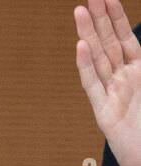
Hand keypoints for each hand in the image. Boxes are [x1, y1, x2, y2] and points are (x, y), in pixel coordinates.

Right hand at [76, 0, 140, 165]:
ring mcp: (111, 93)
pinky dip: (86, 65)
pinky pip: (93, 84)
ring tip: (80, 12)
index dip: (119, 17)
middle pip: (109, 43)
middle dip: (100, 18)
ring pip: (99, 58)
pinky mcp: (103, 111)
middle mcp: (124, 79)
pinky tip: (81, 47)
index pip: (127, 38)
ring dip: (90, 34)